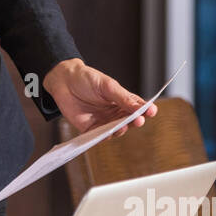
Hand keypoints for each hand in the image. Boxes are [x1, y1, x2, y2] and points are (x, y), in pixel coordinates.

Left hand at [42, 59, 156, 136]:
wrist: (63, 81)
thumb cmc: (86, 79)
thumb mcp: (107, 85)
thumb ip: (123, 98)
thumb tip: (141, 107)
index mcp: (121, 100)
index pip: (137, 107)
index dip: (145, 110)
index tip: (152, 111)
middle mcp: (114, 113)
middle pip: (128, 121)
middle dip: (134, 121)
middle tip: (139, 120)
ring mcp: (103, 121)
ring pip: (116, 130)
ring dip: (120, 130)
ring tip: (123, 126)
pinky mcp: (90, 129)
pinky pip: (100, 136)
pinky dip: (104, 136)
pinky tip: (108, 134)